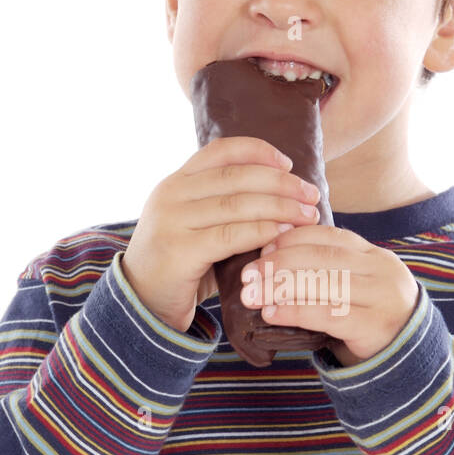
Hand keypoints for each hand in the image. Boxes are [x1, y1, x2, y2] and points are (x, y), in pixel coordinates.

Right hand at [121, 136, 322, 333]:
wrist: (142, 303)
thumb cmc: (181, 265)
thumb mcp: (198, 226)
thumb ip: (227, 207)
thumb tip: (285, 195)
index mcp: (176, 181)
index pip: (220, 150)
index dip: (258, 151)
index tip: (288, 163)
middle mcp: (171, 194)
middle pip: (236, 176)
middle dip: (281, 183)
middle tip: (312, 193)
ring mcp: (172, 221)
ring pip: (237, 204)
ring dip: (280, 206)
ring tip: (307, 214)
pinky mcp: (180, 251)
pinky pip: (231, 235)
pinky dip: (263, 231)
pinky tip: (284, 233)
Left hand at [239, 225, 419, 364]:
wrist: (405, 360)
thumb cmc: (367, 321)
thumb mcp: (354, 288)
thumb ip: (326, 272)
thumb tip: (271, 258)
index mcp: (374, 255)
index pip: (329, 236)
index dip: (293, 239)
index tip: (264, 247)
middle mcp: (382, 271)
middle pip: (324, 257)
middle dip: (280, 262)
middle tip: (249, 273)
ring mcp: (382, 298)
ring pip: (324, 282)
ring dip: (281, 286)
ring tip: (252, 294)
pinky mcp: (375, 327)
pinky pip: (328, 314)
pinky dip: (295, 311)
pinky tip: (272, 313)